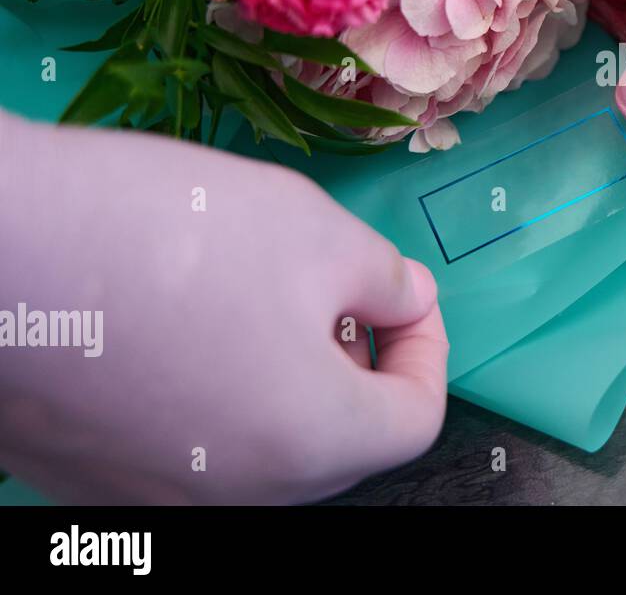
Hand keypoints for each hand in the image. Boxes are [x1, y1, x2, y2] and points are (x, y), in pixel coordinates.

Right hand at [0, 111, 447, 503]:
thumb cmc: (170, 236)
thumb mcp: (318, 234)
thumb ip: (386, 281)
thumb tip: (408, 300)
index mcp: (312, 445)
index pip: (413, 419)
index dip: (426, 348)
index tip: (402, 296)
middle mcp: (239, 497)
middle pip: (340, 442)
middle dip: (355, 364)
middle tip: (335, 292)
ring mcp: (158, 499)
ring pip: (263, 448)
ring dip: (286, 381)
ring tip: (256, 298)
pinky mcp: (92, 479)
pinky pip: (188, 450)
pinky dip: (213, 397)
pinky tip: (183, 325)